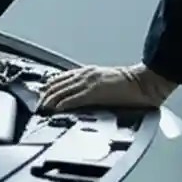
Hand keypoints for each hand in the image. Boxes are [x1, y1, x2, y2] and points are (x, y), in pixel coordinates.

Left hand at [37, 63, 176, 112]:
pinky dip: (62, 104)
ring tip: (41, 109)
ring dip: (49, 100)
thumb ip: (93, 88)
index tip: (41, 96)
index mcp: (88, 73)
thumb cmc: (132, 85)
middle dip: (45, 95)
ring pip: (62, 91)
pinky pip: (74, 98)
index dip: (49, 88)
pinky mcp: (95, 92)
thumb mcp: (107, 83)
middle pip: (57, 84)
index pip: (61, 78)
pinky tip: (55, 109)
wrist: (146, 82)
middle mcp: (86, 75)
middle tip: (36, 106)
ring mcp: (89, 82)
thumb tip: (82, 99)